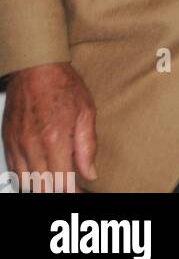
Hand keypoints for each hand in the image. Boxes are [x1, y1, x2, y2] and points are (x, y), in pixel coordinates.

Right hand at [1, 62, 96, 191]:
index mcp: (55, 138)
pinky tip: (39, 172)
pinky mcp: (7, 141)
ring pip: (27, 182)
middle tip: (70, 185)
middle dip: (58, 189)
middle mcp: (32, 145)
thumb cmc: (62, 84)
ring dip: (42, 185)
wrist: (36, 67)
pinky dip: (27, 177)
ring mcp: (17, 144)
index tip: (80, 191)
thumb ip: (87, 146)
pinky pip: (14, 170)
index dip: (73, 191)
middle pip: (44, 186)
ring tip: (56, 179)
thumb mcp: (86, 111)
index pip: (63, 182)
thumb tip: (90, 172)